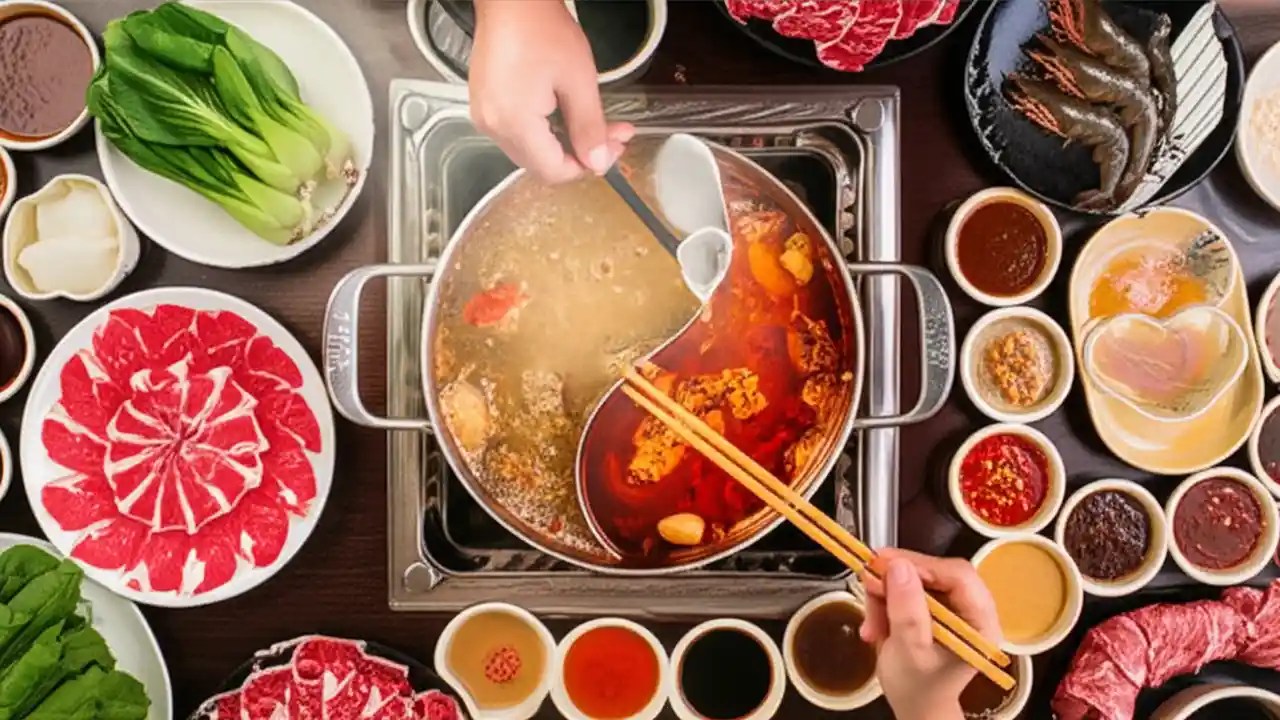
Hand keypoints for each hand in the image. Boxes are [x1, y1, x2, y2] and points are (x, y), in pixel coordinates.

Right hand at [469, 0, 633, 182]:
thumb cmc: (540, 28)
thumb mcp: (578, 80)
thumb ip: (589, 127)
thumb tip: (597, 162)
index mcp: (514, 124)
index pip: (554, 172)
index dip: (587, 166)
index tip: (613, 148)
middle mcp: (493, 126)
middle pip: (541, 165)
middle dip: (580, 155)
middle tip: (612, 135)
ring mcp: (485, 116)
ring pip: (531, 151)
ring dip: (565, 143)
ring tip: (595, 123)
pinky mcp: (485, 105)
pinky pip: (518, 133)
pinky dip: (545, 131)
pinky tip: (566, 113)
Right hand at [860, 549, 1001, 719]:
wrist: (915, 706)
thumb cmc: (918, 689)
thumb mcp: (910, 652)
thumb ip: (907, 611)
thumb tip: (899, 566)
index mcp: (980, 624)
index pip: (959, 577)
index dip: (923, 565)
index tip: (887, 564)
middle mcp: (970, 610)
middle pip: (936, 573)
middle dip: (898, 579)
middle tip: (869, 581)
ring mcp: (950, 607)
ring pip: (916, 578)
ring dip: (886, 593)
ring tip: (872, 621)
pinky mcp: (932, 606)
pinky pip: (906, 589)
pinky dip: (885, 601)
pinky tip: (876, 623)